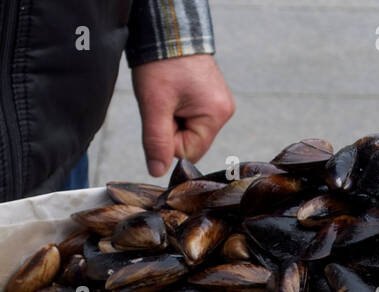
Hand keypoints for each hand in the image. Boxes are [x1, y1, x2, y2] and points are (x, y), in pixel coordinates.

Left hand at [132, 54, 235, 177]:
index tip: (160, 114)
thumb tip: (158, 172)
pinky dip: (177, 109)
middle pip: (190, 142)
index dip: (168, 140)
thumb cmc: (162, 64)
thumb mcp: (154, 105)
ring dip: (173, 118)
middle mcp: (224, 111)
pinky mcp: (211, 97)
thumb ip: (157, 142)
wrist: (167, 32)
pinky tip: (173, 92)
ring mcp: (219, 103)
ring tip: (168, 94)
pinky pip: (191, 117)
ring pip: (189, 130)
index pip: (188, 152)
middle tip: (163, 102)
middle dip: (171, 128)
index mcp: (216, 115)